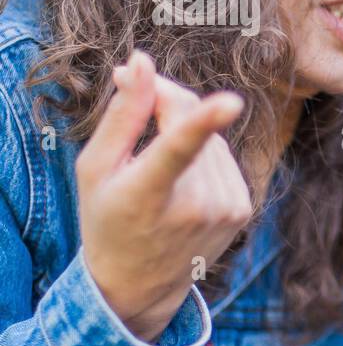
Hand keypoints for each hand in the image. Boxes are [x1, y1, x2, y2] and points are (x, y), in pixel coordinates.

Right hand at [76, 50, 251, 343]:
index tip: (230, 102)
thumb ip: (122, 115)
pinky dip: (205, 157)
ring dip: (187, 133)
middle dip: (166, 103)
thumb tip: (141, 62)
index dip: (203, 122)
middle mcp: (195, 205)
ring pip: (212, 137)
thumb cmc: (107, 217)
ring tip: (158, 168)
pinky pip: (225, 157)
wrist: (140, 283)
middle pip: (191, 123)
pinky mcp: (243, 209)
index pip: (177, 151)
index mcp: (149, 194)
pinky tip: (184, 183)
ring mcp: (225, 209)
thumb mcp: (96, 168)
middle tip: (139, 101)